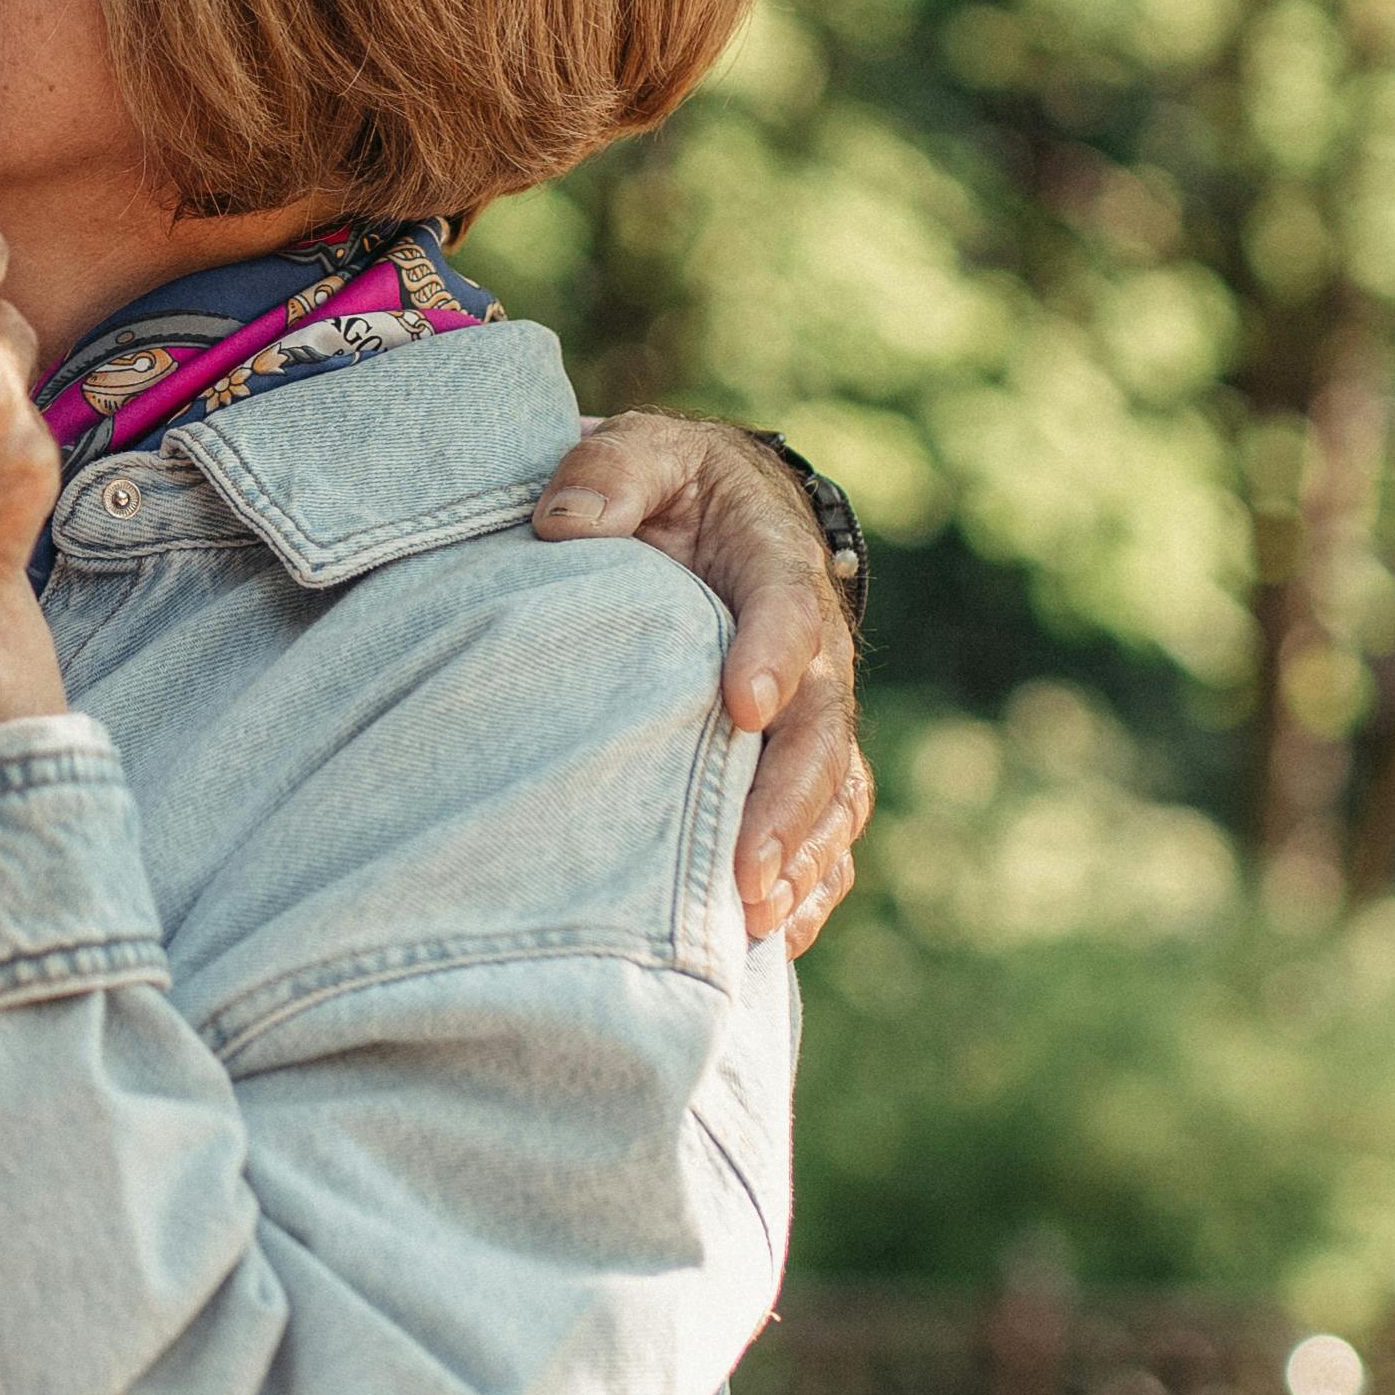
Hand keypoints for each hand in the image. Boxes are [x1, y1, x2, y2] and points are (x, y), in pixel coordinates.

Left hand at [534, 415, 867, 954]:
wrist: (710, 520)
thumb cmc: (669, 489)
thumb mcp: (641, 453)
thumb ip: (608, 475)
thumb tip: (563, 525)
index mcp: (775, 565)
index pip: (790, 608)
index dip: (772, 654)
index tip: (741, 703)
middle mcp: (810, 653)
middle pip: (820, 732)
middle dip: (788, 804)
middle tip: (746, 870)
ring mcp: (809, 715)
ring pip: (831, 796)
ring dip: (799, 861)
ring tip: (752, 920)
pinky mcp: (796, 764)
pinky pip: (823, 834)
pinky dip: (807, 887)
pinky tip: (769, 941)